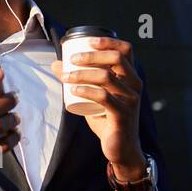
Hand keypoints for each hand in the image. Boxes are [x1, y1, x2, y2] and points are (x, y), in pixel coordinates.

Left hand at [51, 37, 144, 175]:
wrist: (121, 149)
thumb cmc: (107, 119)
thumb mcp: (94, 97)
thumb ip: (80, 81)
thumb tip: (57, 64)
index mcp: (131, 77)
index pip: (126, 50)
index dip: (108, 41)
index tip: (87, 41)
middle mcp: (134, 85)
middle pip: (116, 59)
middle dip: (91, 55)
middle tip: (72, 60)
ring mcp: (131, 100)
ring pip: (106, 77)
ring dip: (82, 74)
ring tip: (65, 77)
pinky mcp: (123, 114)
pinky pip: (104, 97)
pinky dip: (86, 90)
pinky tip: (72, 90)